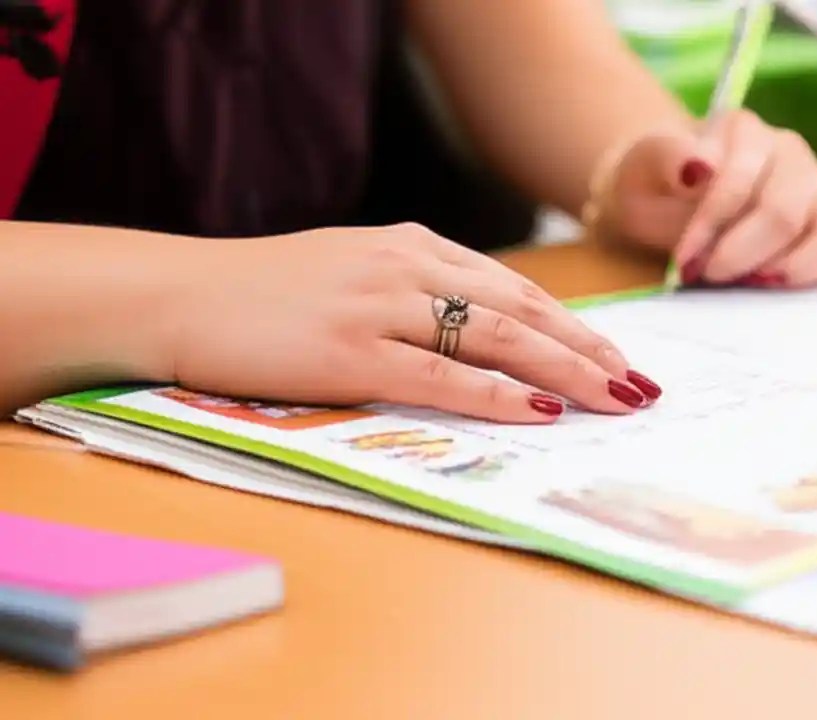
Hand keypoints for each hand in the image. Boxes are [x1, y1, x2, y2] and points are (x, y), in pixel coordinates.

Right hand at [165, 224, 660, 422]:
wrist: (177, 293)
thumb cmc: (264, 292)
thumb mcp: (353, 270)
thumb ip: (415, 290)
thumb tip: (480, 332)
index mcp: (412, 247)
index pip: (516, 288)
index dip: (574, 325)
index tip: (617, 355)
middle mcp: (407, 268)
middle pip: (524, 312)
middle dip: (590, 350)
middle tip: (639, 383)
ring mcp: (381, 307)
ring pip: (498, 340)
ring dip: (567, 370)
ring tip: (616, 398)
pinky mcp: (351, 351)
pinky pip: (444, 377)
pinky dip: (500, 395)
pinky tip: (543, 411)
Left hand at [600, 110, 816, 288]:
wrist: (669, 200)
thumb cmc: (657, 185)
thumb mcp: (642, 169)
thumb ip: (666, 159)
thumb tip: (699, 167)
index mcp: (742, 130)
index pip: (739, 181)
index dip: (711, 228)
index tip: (684, 261)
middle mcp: (789, 151)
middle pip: (784, 212)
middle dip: (742, 255)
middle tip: (709, 275)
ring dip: (783, 267)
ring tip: (745, 281)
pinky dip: (813, 272)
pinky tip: (773, 283)